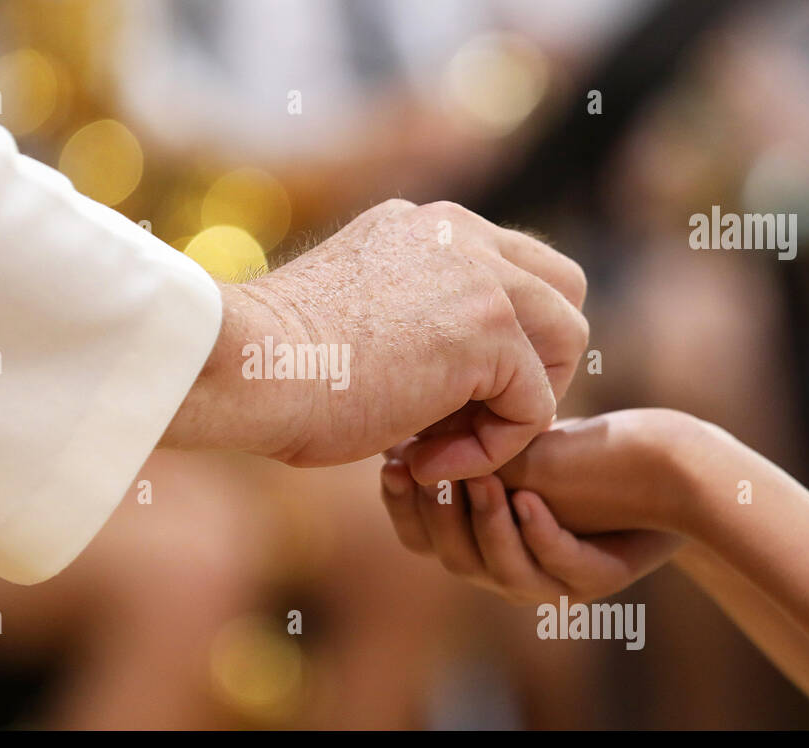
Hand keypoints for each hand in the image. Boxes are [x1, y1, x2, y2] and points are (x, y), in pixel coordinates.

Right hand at [163, 199, 587, 481]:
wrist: (241, 367)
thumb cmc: (271, 365)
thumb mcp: (354, 320)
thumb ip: (411, 322)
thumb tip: (448, 380)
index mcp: (426, 227)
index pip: (514, 273)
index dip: (501, 345)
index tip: (432, 399)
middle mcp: (461, 233)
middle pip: (562, 294)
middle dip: (533, 365)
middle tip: (462, 419)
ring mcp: (482, 274)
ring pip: (567, 342)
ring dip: (514, 408)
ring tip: (437, 445)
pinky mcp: (491, 329)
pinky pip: (535, 407)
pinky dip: (490, 450)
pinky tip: (418, 459)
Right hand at [379, 409, 708, 601]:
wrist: (663, 465)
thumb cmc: (580, 451)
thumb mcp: (507, 444)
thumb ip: (456, 450)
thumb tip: (388, 428)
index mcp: (478, 541)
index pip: (421, 541)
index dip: (402, 509)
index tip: (393, 464)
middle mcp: (509, 569)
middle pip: (456, 560)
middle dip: (438, 516)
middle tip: (428, 472)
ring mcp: (555, 581)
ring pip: (506, 571)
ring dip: (488, 525)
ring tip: (483, 481)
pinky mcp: (600, 579)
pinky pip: (561, 566)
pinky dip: (540, 533)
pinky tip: (529, 499)